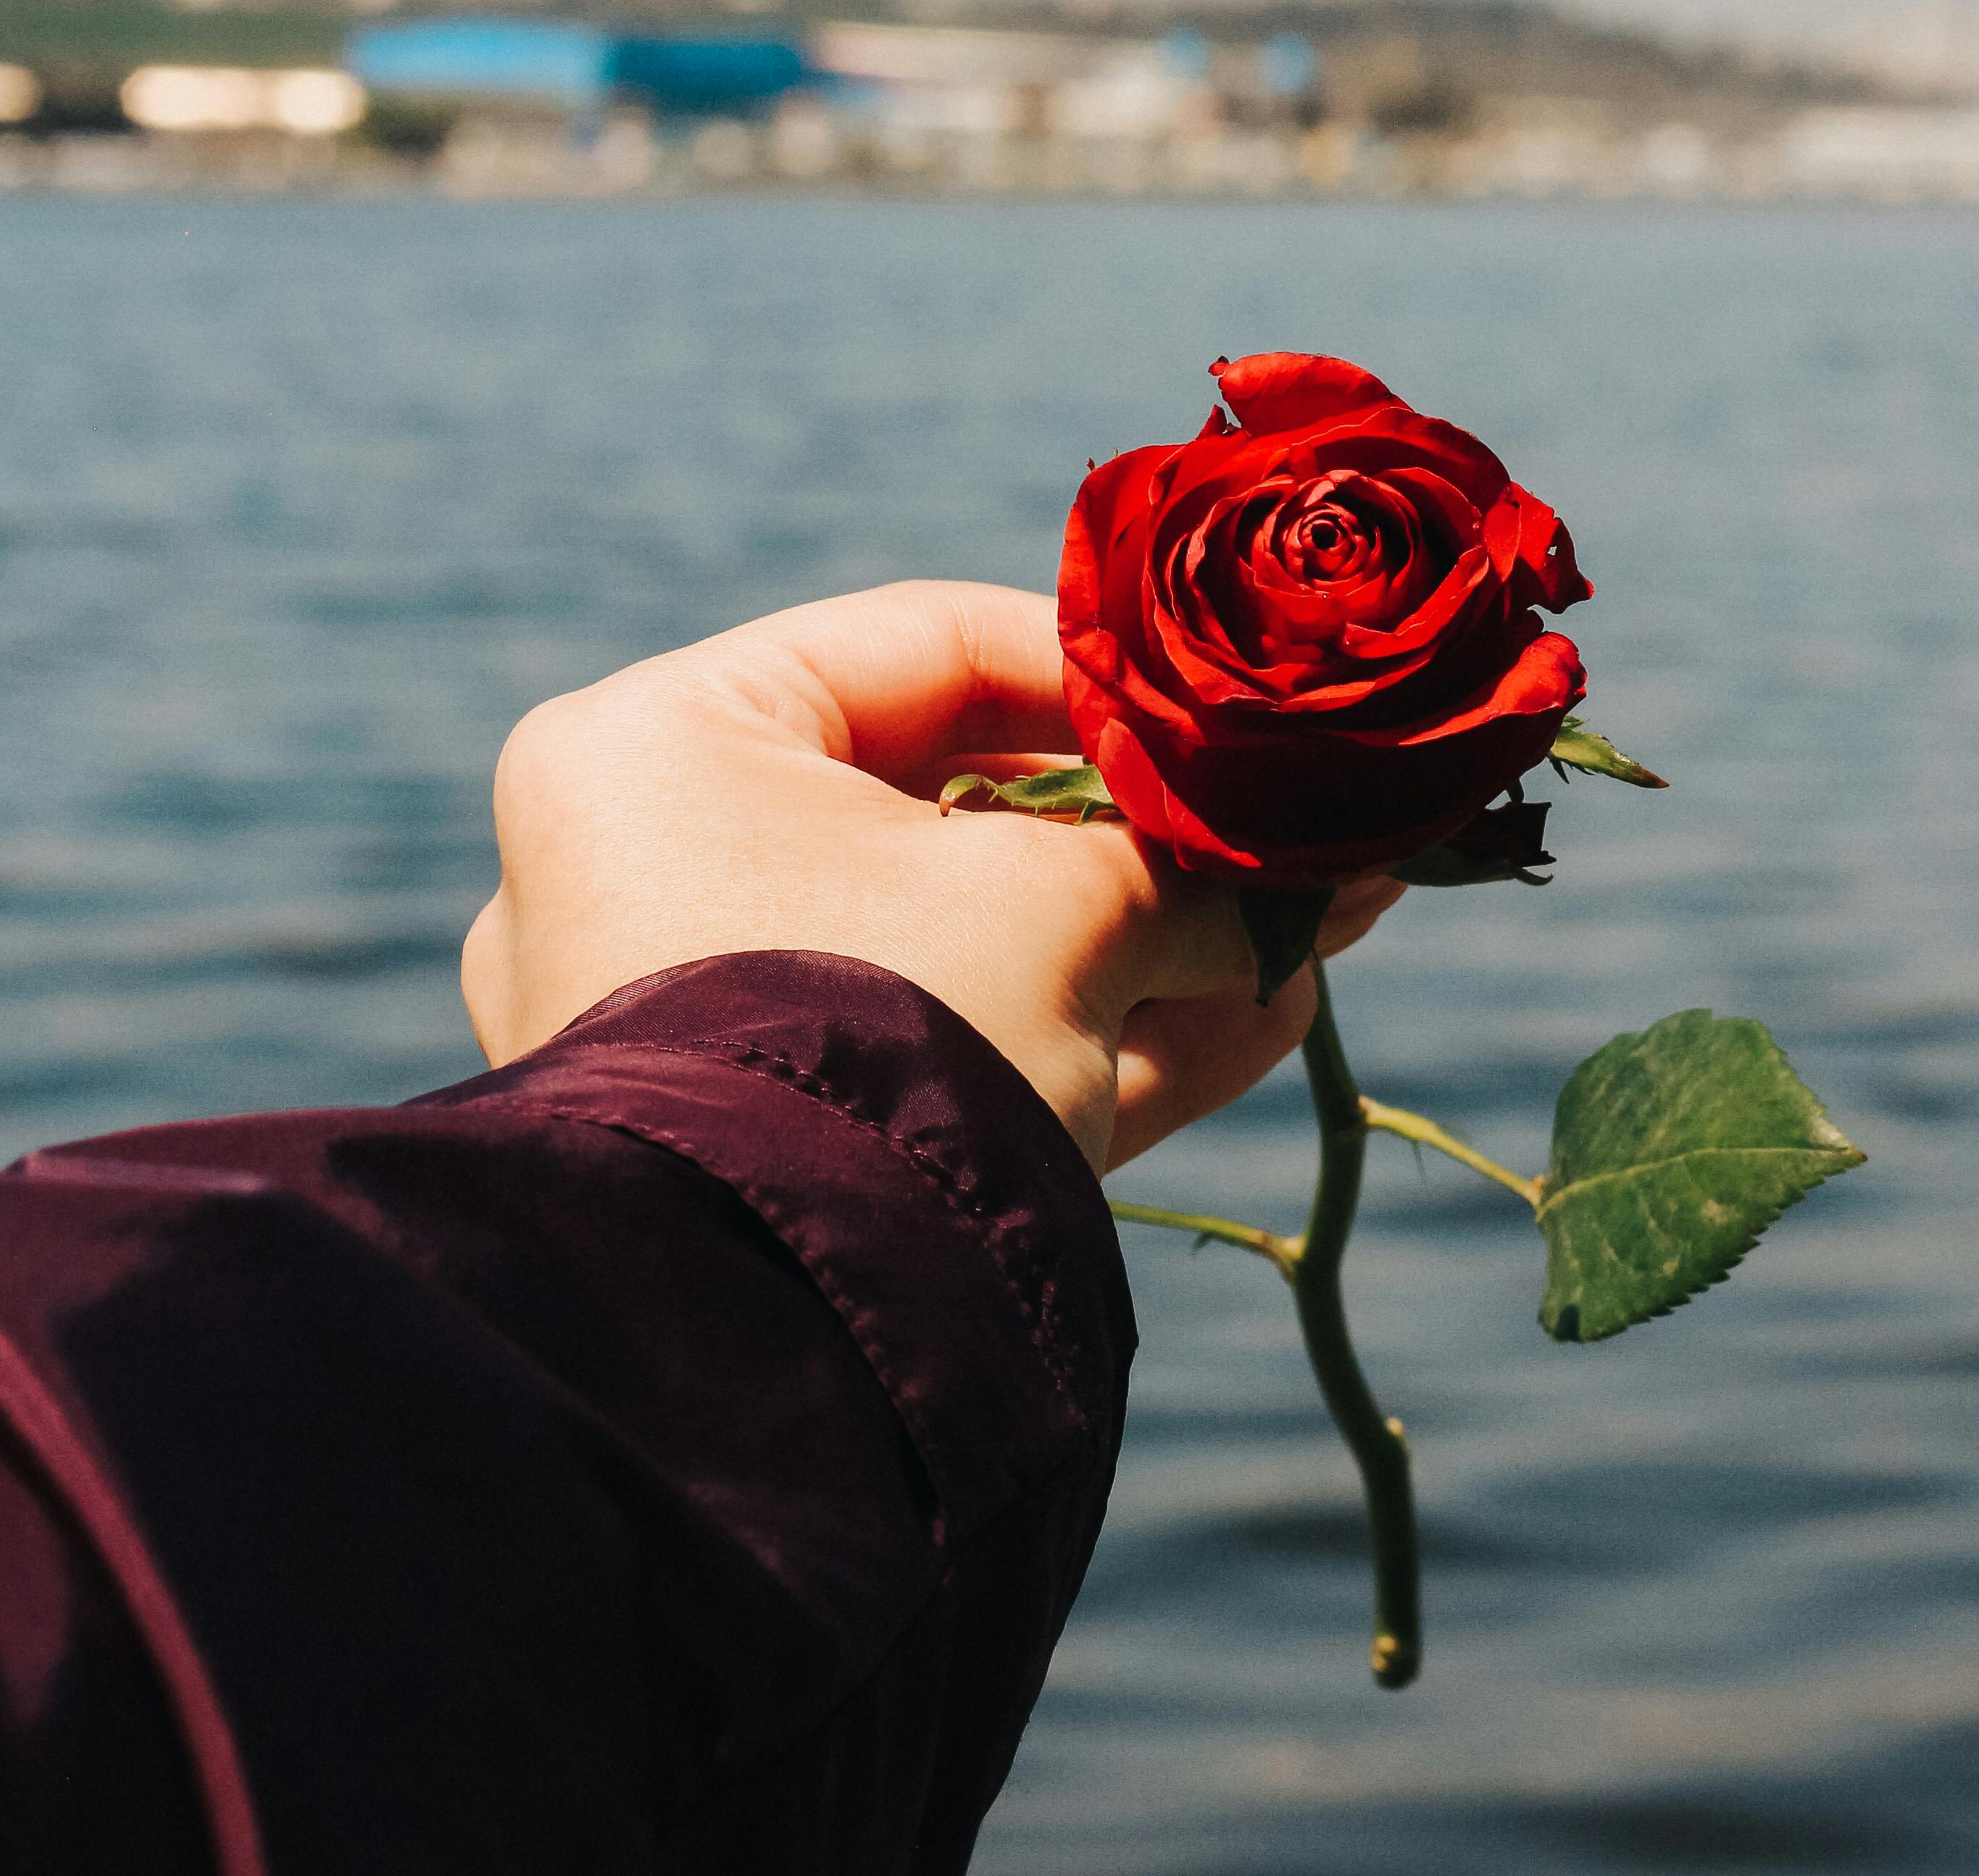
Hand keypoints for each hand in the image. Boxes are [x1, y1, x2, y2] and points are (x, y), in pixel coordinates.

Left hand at [460, 580, 1399, 1172]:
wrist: (801, 1331)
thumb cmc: (895, 1030)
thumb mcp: (1055, 907)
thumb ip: (1181, 856)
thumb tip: (1318, 859)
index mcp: (666, 746)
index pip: (927, 646)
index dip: (1108, 670)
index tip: (1236, 701)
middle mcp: (656, 869)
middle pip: (960, 803)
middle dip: (1153, 828)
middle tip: (1298, 821)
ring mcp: (711, 1021)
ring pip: (978, 940)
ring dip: (1157, 933)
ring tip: (1322, 917)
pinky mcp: (783, 1147)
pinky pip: (961, 1049)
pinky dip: (1106, 1030)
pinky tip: (1271, 1014)